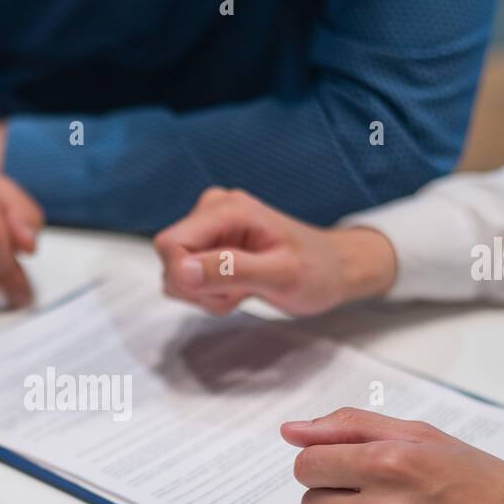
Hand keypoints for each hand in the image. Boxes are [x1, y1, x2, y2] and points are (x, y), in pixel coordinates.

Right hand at [153, 188, 397, 316]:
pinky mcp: (210, 245)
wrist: (334, 269)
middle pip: (171, 260)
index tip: (224, 291)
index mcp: (227, 208)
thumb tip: (183, 271)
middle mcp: (212, 210)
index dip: (186, 277)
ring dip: (206, 295)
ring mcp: (209, 228)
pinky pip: (188, 278)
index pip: (169, 244)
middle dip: (200, 289)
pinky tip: (240, 288)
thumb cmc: (316, 270)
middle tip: (242, 291)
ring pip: (178, 275)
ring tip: (245, 289)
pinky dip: (210, 294)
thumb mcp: (281, 275)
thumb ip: (231, 270)